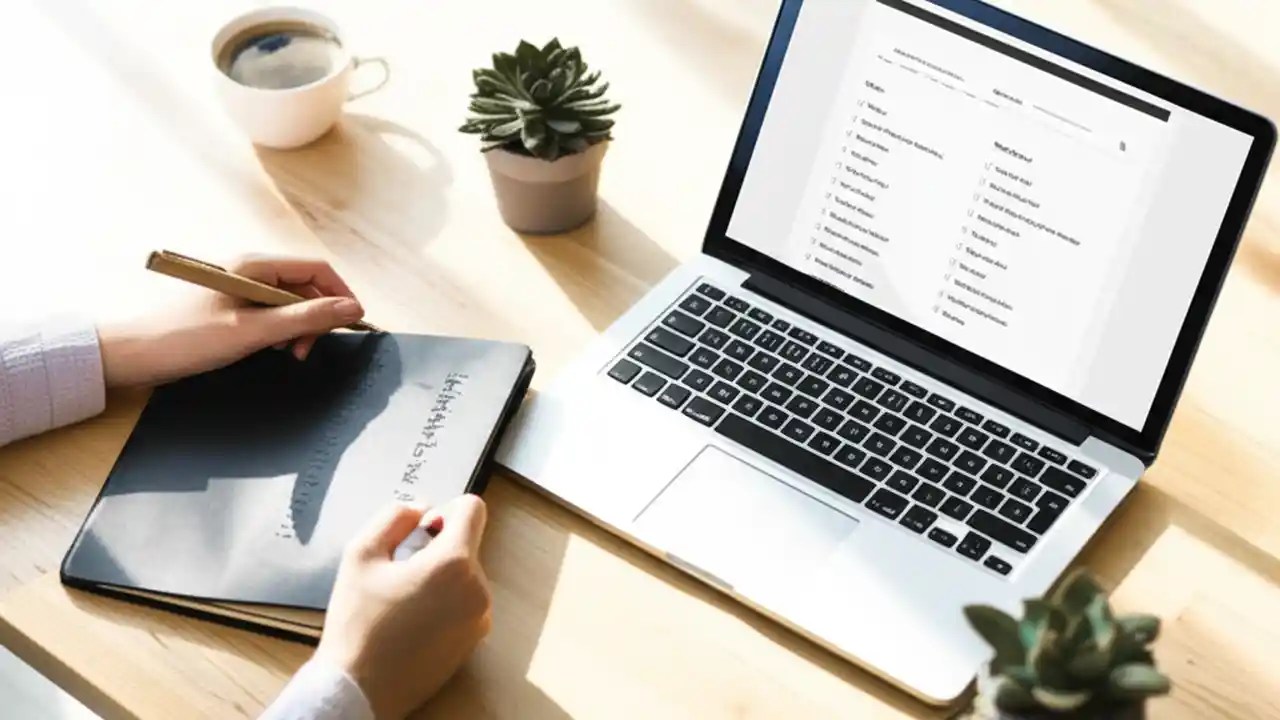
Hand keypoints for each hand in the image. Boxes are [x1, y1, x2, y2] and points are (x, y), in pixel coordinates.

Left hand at [99, 255, 365, 387]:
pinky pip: (273, 311)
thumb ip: (305, 319)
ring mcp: (241, 286)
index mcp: (254, 265)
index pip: (317, 268)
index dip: (340, 294)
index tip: (352, 324)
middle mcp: (250, 269)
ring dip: (299, 326)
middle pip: (306, 284)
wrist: (135, 354)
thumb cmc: (186, 339)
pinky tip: (271, 347)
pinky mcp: (234, 304)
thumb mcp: (253, 332)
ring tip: (288, 352)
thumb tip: (351, 309)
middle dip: (317, 316)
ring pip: (291, 300)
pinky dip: (282, 330)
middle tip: (306, 349)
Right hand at [317, 496, 492, 718]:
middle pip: (467, 544)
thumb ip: (394, 517)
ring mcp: (480, 618)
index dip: (446, 510)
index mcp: (455, 563)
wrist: (360, 691)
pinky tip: (412, 621)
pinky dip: (445, 602)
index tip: (421, 531)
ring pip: (466, 575)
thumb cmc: (357, 623)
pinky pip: (466, 603)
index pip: (473, 509)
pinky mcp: (475, 641)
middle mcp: (478, 589)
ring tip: (403, 601)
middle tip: (400, 572)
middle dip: (437, 548)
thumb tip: (422, 509)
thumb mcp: (361, 555)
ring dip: (440, 577)